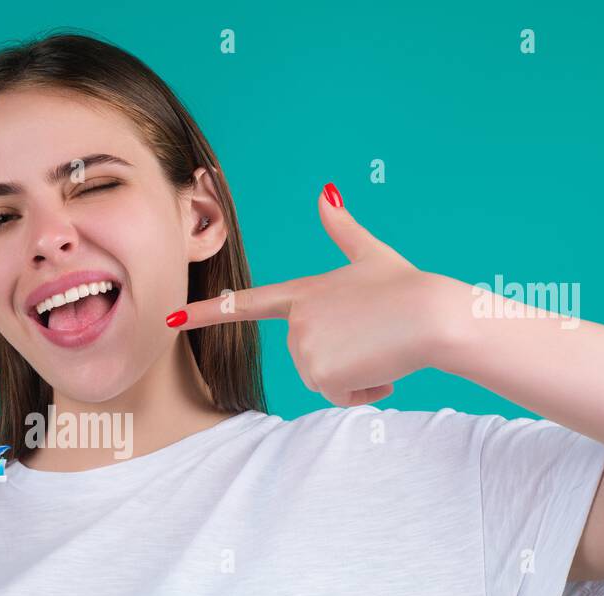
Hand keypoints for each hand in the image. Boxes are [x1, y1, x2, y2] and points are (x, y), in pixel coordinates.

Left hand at [166, 183, 452, 406]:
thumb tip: (326, 191)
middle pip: (306, 358)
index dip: (207, 311)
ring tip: (378, 348)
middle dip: (343, 359)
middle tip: (373, 337)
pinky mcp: (318, 372)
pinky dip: (363, 391)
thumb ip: (343, 230)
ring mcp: (303, 345)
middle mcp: (295, 320)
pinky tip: (382, 368)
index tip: (170, 318)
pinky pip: (338, 396)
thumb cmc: (408, 288)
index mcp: (302, 292)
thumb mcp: (372, 255)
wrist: (433, 316)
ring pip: (323, 380)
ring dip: (355, 376)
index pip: (245, 304)